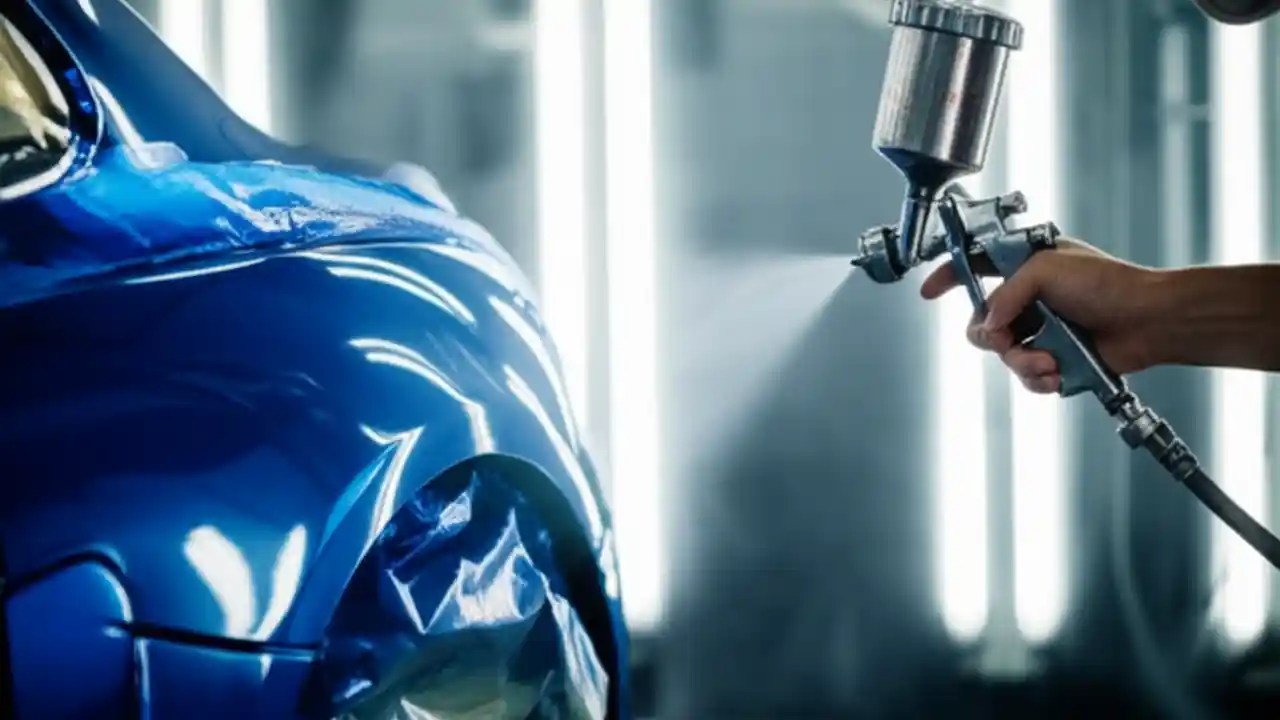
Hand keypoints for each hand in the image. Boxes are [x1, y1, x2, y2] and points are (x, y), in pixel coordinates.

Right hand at [919, 238, 1163, 393]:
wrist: (1149, 322)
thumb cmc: (1110, 285)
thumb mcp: (1048, 269)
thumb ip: (1007, 292)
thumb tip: (988, 322)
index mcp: (1025, 268)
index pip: (975, 267)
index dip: (949, 277)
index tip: (930, 291)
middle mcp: (1029, 300)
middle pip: (981, 323)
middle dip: (992, 337)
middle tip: (1006, 339)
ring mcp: (1041, 331)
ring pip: (1004, 356)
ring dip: (1023, 362)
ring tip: (1047, 361)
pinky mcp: (1055, 359)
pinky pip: (1027, 378)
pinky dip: (1040, 378)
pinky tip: (1058, 371)